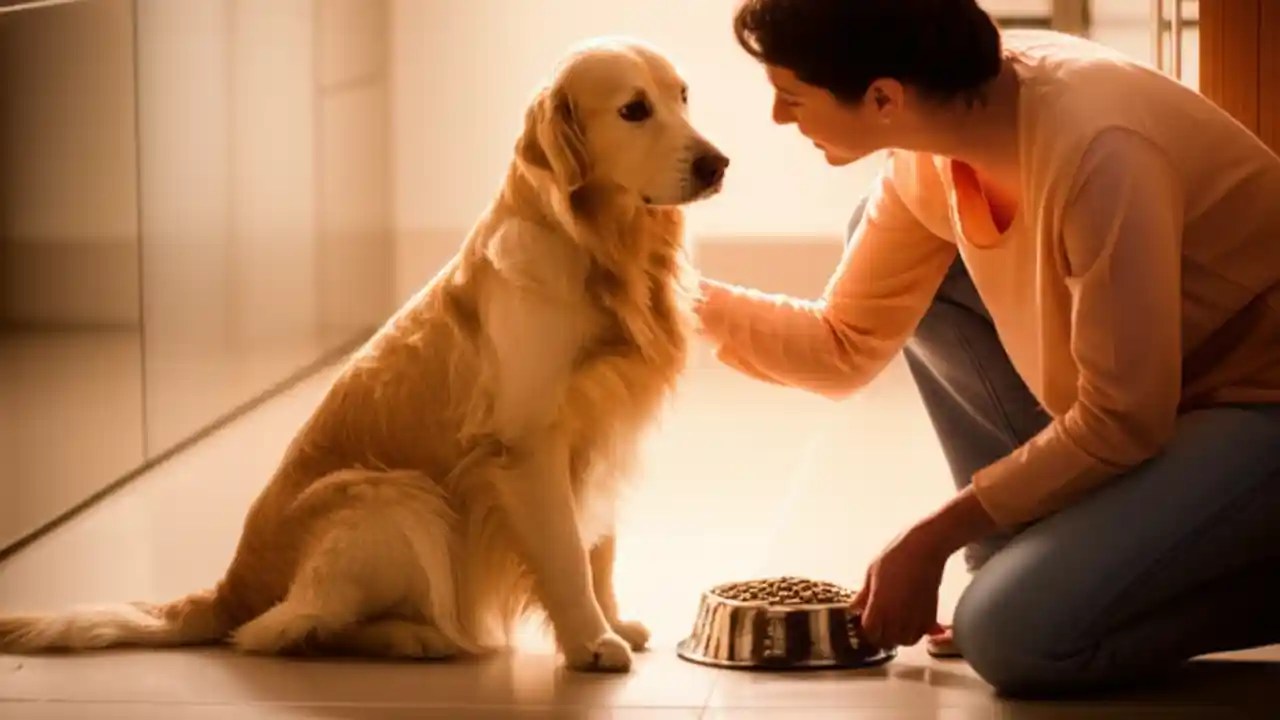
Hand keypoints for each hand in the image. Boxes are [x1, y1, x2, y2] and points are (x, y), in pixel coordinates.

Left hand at [851, 487, 1000, 648]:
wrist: (925, 549)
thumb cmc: (896, 555)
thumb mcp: (872, 572)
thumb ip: (864, 595)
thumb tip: (853, 608)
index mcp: (880, 604)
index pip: (870, 631)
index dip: (865, 630)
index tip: (863, 623)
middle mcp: (898, 614)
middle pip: (886, 640)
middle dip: (879, 636)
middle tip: (876, 626)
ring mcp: (915, 615)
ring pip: (904, 641)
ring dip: (896, 638)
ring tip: (892, 627)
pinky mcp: (930, 613)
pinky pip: (920, 634)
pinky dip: (913, 634)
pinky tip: (907, 624)